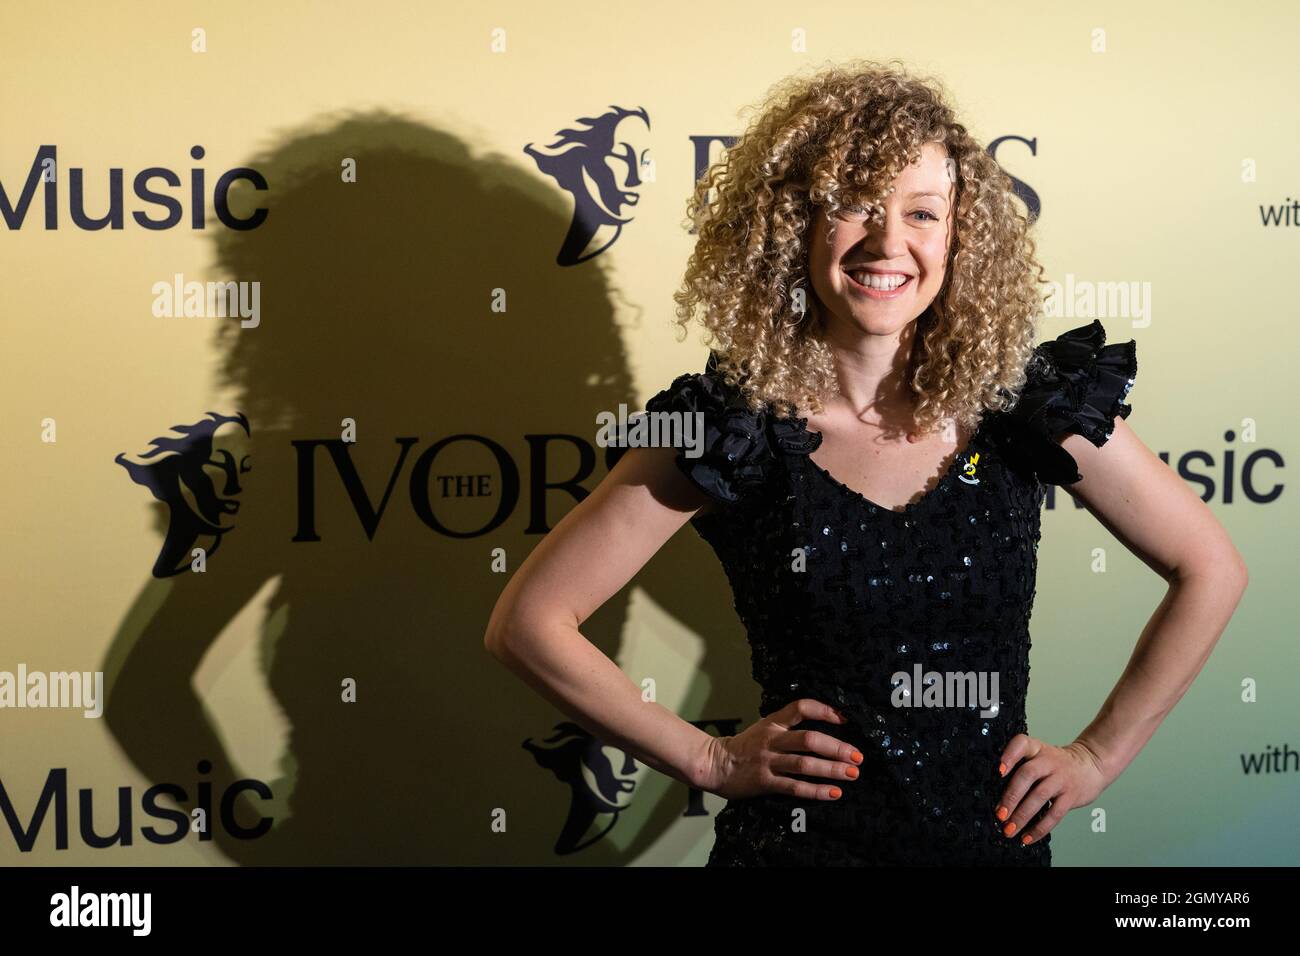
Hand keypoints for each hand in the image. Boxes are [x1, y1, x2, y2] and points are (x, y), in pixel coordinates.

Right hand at [698, 698, 863, 799]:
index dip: (824, 710)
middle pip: (808, 740)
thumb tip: (825, 733)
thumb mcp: (765, 728)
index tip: (844, 718)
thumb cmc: (745, 746)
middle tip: (857, 756)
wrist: (714, 764)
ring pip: (805, 765)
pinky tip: (833, 793)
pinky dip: (816, 791)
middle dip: (836, 748)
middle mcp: (772, 740)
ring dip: (831, 770)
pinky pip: (794, 787)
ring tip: (852, 773)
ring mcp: (768, 762)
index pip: (800, 708)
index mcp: (772, 723)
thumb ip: (788, 727)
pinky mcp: (765, 783)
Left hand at [993, 735, 1108, 845]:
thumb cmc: (1056, 764)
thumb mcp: (1039, 755)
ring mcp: (1061, 778)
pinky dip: (1040, 828)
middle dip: (1011, 796)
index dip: (1009, 755)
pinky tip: (1028, 837)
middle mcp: (1048, 761)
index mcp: (1037, 749)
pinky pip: (1055, 814)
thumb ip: (1021, 766)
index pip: (1022, 744)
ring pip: (1040, 796)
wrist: (1090, 765)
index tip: (998, 770)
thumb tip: (994, 794)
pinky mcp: (1071, 796)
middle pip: (1027, 774)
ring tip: (1009, 829)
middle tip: (999, 814)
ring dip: (1022, 815)